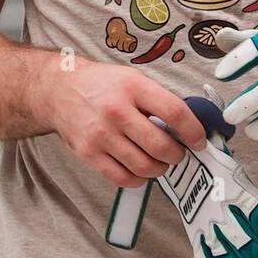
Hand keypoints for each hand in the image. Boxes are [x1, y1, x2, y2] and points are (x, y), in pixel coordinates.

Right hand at [29, 51, 206, 187]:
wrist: (58, 90)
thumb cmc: (101, 84)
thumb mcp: (132, 78)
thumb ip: (158, 99)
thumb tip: (188, 124)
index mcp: (133, 87)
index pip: (174, 112)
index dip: (193, 131)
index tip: (199, 140)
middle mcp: (117, 111)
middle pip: (161, 145)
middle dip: (178, 155)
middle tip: (179, 153)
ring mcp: (101, 135)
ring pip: (144, 166)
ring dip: (160, 169)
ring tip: (160, 162)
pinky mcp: (89, 153)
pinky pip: (122, 178)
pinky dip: (138, 179)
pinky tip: (141, 170)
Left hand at [106, 88, 257, 257]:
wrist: (186, 166)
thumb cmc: (204, 153)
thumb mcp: (213, 141)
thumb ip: (214, 123)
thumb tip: (208, 89)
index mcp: (241, 195)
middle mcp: (233, 216)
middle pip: (256, 245)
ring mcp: (218, 228)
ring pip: (238, 257)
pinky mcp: (200, 235)